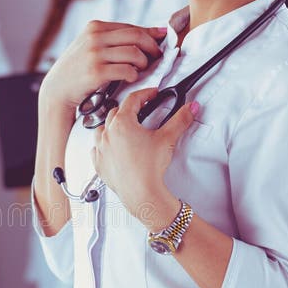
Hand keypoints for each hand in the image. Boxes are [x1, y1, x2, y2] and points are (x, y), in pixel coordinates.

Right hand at [39, 20, 165, 117]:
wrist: (57, 90)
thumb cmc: (78, 69)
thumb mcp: (92, 46)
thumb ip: (116, 39)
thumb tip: (154, 31)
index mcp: (94, 27)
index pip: (131, 27)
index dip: (150, 36)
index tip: (159, 44)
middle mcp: (94, 37)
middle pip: (136, 36)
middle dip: (152, 47)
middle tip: (157, 58)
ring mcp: (94, 54)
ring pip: (134, 53)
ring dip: (143, 63)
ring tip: (141, 70)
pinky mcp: (96, 72)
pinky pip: (127, 70)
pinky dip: (134, 75)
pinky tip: (131, 78)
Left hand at [91, 87, 198, 229]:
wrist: (141, 193)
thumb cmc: (149, 168)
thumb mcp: (167, 139)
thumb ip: (180, 120)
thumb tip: (191, 108)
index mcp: (122, 123)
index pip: (133, 100)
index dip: (145, 94)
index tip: (152, 94)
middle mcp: (108, 134)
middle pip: (115, 112)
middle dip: (129, 109)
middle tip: (141, 110)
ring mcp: (101, 149)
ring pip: (102, 129)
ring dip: (112, 125)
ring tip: (124, 127)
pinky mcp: (99, 164)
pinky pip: (96, 149)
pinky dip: (103, 145)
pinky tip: (111, 146)